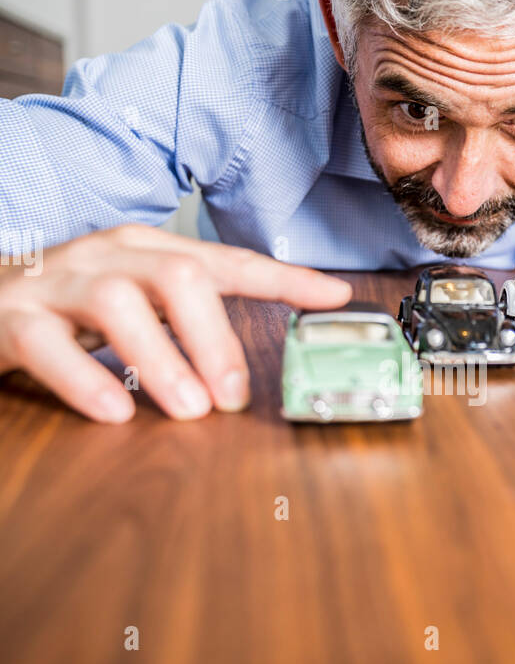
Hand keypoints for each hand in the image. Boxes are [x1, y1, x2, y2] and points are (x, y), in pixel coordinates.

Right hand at [0, 224, 351, 420]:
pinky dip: (84, 379)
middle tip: (233, 397)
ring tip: (189, 409)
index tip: (334, 298)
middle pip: (177, 276)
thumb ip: (189, 322)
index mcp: (143, 251)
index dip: (282, 279)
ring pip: (116, 302)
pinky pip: (48, 345)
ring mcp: (56, 285)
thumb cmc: (66, 309)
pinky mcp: (11, 321)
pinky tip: (114, 412)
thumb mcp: (135, 303)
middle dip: (215, 337)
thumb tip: (249, 367)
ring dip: (161, 358)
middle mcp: (105, 257)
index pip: (223, 261)